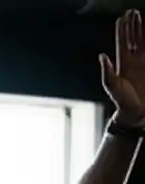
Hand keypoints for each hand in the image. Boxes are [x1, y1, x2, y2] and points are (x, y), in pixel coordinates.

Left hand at [101, 10, 144, 125]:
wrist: (135, 114)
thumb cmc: (122, 102)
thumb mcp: (112, 86)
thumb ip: (107, 71)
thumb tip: (102, 56)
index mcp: (123, 63)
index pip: (123, 42)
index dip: (123, 30)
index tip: (122, 17)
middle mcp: (132, 61)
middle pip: (133, 38)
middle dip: (133, 25)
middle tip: (132, 12)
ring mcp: (143, 64)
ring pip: (142, 41)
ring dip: (141, 30)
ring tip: (140, 16)